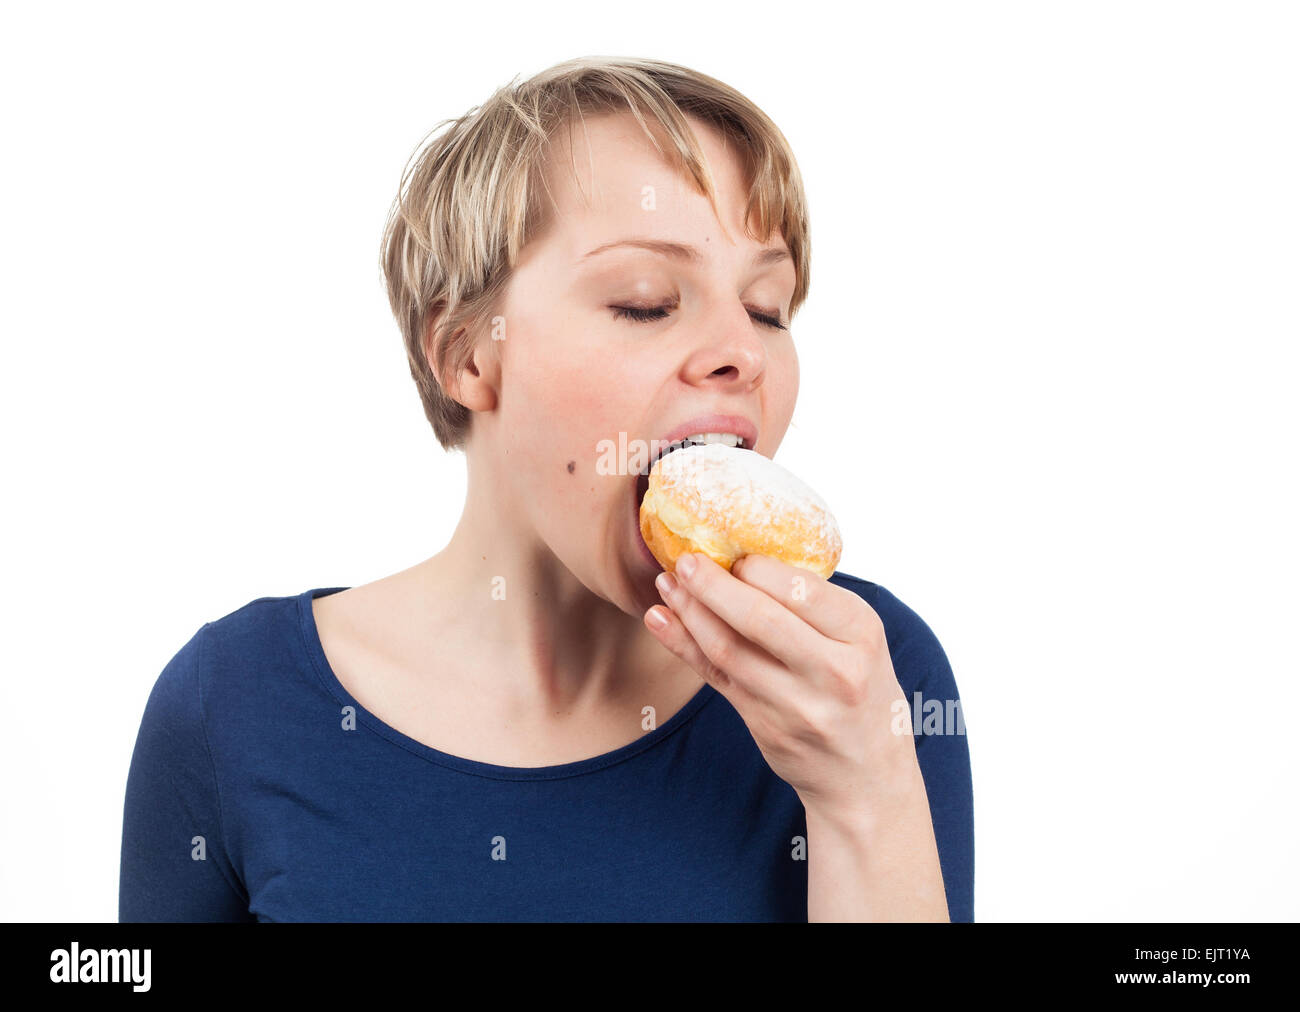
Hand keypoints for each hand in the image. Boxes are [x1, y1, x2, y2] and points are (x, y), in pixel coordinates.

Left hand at [645, 552, 921, 817]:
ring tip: (667, 584)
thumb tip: (743, 557)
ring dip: (689, 611)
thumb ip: (813, 606)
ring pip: (727, 648)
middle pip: (757, 618)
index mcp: (861, 635)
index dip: (754, 567)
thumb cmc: (861, 691)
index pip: (798, 589)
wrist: (865, 776)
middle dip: (711, 584)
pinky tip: (659, 620)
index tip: (729, 551)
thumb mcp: (860, 642)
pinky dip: (682, 644)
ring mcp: (795, 704)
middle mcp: (832, 670)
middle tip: (684, 560)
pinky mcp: (763, 724)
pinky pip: (715, 676)